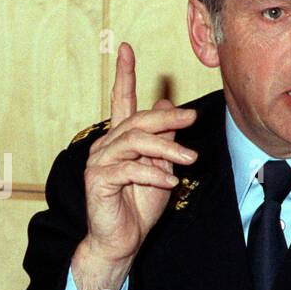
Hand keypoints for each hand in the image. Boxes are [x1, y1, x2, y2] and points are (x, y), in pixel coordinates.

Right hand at [71, 43, 197, 289]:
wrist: (121, 241)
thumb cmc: (139, 206)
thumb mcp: (161, 168)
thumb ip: (163, 140)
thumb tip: (168, 107)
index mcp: (119, 139)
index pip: (121, 100)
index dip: (125, 74)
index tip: (126, 48)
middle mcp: (105, 145)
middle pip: (136, 120)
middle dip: (166, 117)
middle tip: (192, 118)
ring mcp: (98, 162)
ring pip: (135, 142)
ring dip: (166, 149)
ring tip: (189, 160)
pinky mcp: (98, 180)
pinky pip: (130, 169)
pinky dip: (153, 174)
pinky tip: (168, 182)